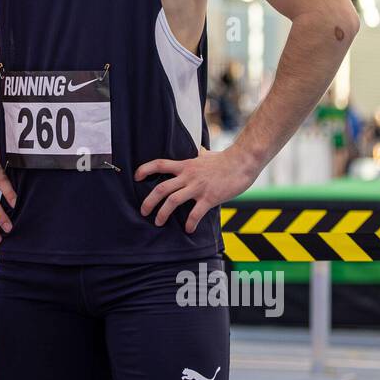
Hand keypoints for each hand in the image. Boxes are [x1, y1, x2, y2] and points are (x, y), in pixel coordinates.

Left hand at [135, 147, 258, 233]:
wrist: (243, 162)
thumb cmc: (226, 159)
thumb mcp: (208, 155)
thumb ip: (200, 155)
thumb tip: (199, 150)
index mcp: (185, 165)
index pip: (159, 164)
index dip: (145, 170)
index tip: (136, 177)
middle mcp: (188, 176)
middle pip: (161, 188)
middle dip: (149, 201)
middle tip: (143, 211)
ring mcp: (198, 187)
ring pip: (173, 201)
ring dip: (162, 213)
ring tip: (158, 222)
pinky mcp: (209, 198)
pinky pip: (195, 213)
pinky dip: (190, 223)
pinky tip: (188, 229)